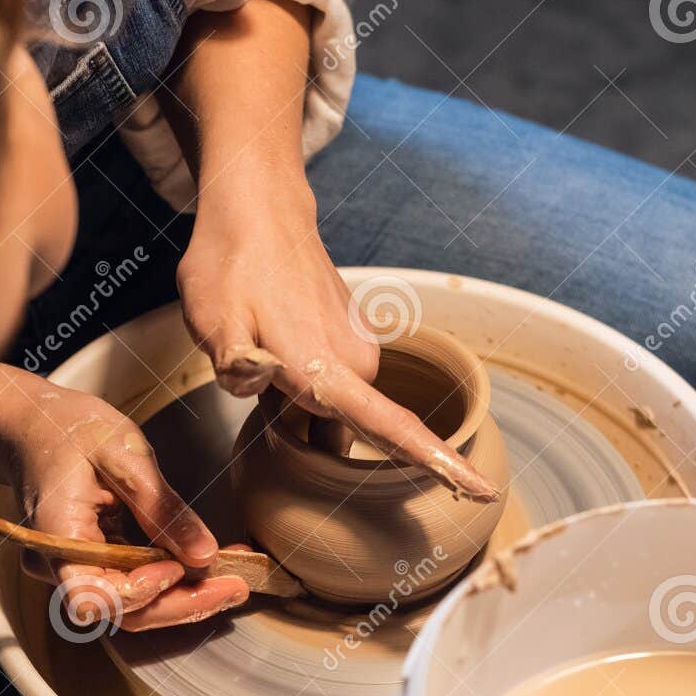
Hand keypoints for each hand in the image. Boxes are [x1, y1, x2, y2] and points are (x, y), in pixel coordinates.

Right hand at [2, 377, 249, 631]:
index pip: (95, 595)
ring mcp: (75, 571)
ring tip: (233, 576)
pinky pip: (133, 588)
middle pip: (123, 612)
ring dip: (185, 597)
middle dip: (184, 604)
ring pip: (133, 608)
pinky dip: (173, 582)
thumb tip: (204, 554)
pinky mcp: (94, 567)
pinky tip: (210, 566)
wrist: (33, 426)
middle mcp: (59, 567)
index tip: (181, 566)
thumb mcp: (122, 453)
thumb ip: (162, 506)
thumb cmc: (70, 429)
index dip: (142, 591)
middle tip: (237, 586)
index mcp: (57, 536)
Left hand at [176, 189, 500, 500]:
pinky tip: (271, 336)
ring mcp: (357, 344)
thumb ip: (236, 370)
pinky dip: (303, 370)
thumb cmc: (233, 266)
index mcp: (327, 369)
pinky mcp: (350, 331)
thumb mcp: (214, 324)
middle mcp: (356, 361)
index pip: (393, 428)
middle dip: (301, 430)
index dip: (437, 462)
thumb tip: (257, 387)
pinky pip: (332, 374)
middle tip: (248, 383)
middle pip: (342, 429)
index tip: (482, 488)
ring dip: (298, 396)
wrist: (258, 208)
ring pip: (334, 401)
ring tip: (256, 348)